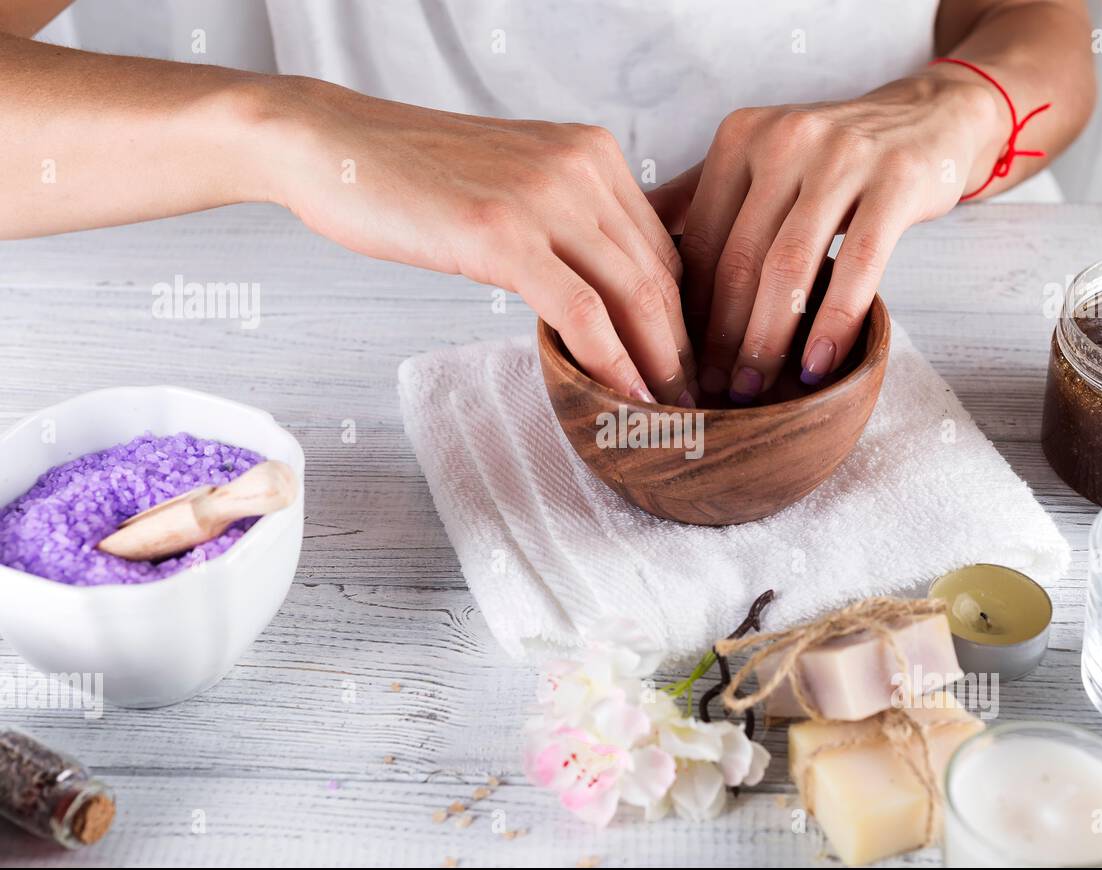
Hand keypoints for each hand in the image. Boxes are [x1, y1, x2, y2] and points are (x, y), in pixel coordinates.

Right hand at [267, 77, 695, 403]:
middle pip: (663, 274)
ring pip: (634, 294)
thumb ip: (568, 226)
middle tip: (692, 406)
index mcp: (592, 154)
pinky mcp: (503, 232)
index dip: (684, 318)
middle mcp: (583, 166)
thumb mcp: (514, 187)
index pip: (665, 248)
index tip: (687, 369)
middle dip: (684, 350)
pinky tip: (624, 398)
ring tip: (669, 416)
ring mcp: (544, 196)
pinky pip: (582, 310)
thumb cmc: (414, 177)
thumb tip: (606, 297)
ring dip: (659, 365)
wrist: (332, 146)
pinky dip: (612, 361)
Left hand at [650, 70, 1000, 401]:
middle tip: (714, 389)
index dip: (688, 309)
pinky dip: (833, 323)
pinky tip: (817, 365)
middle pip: (739, 258)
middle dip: (723, 336)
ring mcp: (842, 157)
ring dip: (768, 339)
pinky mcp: (896, 180)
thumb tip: (626, 254)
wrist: (929, 119)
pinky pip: (858, 265)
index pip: (701, 239)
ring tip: (757, 387)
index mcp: (740, 138)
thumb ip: (700, 200)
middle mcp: (784, 139)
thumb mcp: (762, 162)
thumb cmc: (834, 159)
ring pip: (789, 266)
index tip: (683, 362)